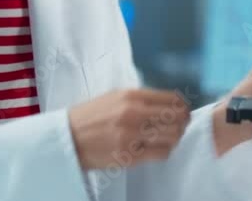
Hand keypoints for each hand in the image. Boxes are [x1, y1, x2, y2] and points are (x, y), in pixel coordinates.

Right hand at [68, 89, 190, 170]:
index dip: (182, 106)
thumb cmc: (90, 117)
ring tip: (169, 138)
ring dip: (175, 138)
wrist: (68, 137)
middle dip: (182, 123)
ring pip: (172, 136)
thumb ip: (139, 99)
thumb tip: (166, 103)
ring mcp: (132, 135)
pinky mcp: (130, 155)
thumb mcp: (113, 97)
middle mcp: (133, 113)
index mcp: (130, 96)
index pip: (171, 99)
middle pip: (175, 118)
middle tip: (181, 126)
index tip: (183, 111)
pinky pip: (161, 153)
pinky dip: (165, 151)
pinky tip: (157, 148)